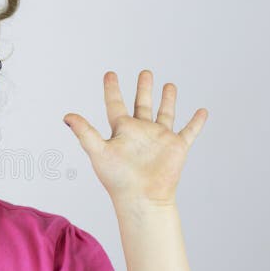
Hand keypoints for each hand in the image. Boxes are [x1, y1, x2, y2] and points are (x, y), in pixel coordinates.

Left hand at [62, 70, 207, 205]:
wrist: (142, 198)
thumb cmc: (118, 179)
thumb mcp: (98, 151)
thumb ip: (84, 132)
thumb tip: (66, 116)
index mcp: (122, 130)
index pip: (115, 104)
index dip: (112, 89)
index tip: (110, 74)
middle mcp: (141, 132)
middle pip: (142, 105)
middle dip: (143, 88)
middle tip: (145, 72)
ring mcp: (159, 139)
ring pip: (165, 114)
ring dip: (168, 100)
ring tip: (169, 85)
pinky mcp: (176, 147)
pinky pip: (189, 131)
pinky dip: (196, 122)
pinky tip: (203, 111)